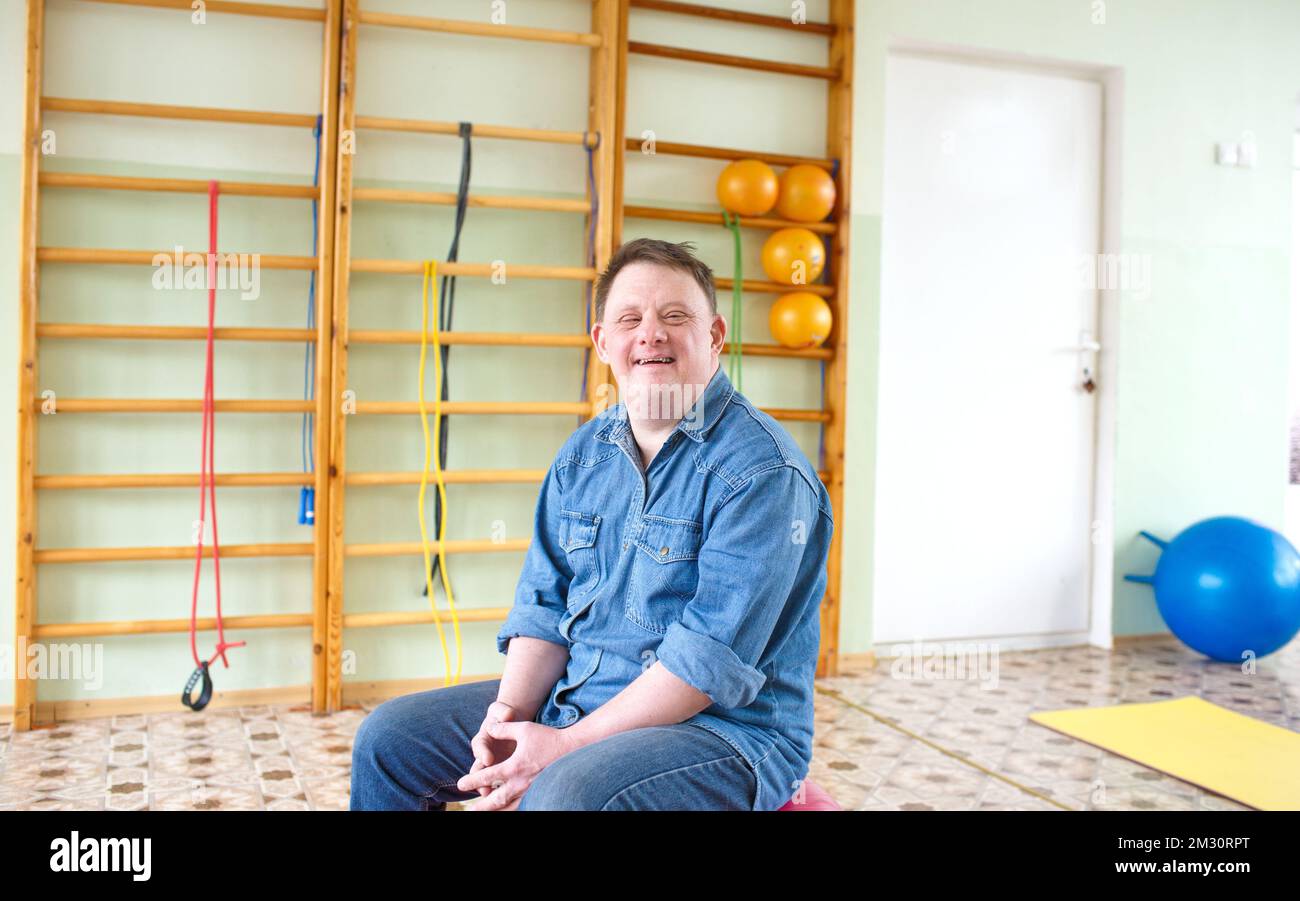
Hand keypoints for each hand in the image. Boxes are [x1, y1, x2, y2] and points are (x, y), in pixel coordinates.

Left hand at [457, 720, 577, 810]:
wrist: (573, 748)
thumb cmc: (547, 737)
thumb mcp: (523, 728)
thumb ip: (503, 728)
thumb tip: (488, 727)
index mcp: (514, 766)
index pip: (488, 776)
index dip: (472, 780)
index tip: (460, 784)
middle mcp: (521, 782)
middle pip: (496, 799)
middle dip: (481, 806)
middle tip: (469, 810)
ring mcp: (531, 790)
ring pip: (509, 806)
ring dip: (495, 811)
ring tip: (484, 814)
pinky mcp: (539, 792)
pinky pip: (522, 805)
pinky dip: (511, 809)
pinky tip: (506, 810)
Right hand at [467, 700, 521, 798]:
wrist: (510, 721)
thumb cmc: (504, 715)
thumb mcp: (502, 710)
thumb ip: (502, 711)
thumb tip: (507, 714)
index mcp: (482, 739)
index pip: (479, 747)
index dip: (482, 753)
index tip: (488, 759)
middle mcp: (483, 755)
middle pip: (478, 770)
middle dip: (480, 780)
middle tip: (485, 789)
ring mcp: (490, 765)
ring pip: (485, 780)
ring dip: (488, 790)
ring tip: (493, 798)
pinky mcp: (499, 772)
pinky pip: (498, 783)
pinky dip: (501, 791)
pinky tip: (508, 800)